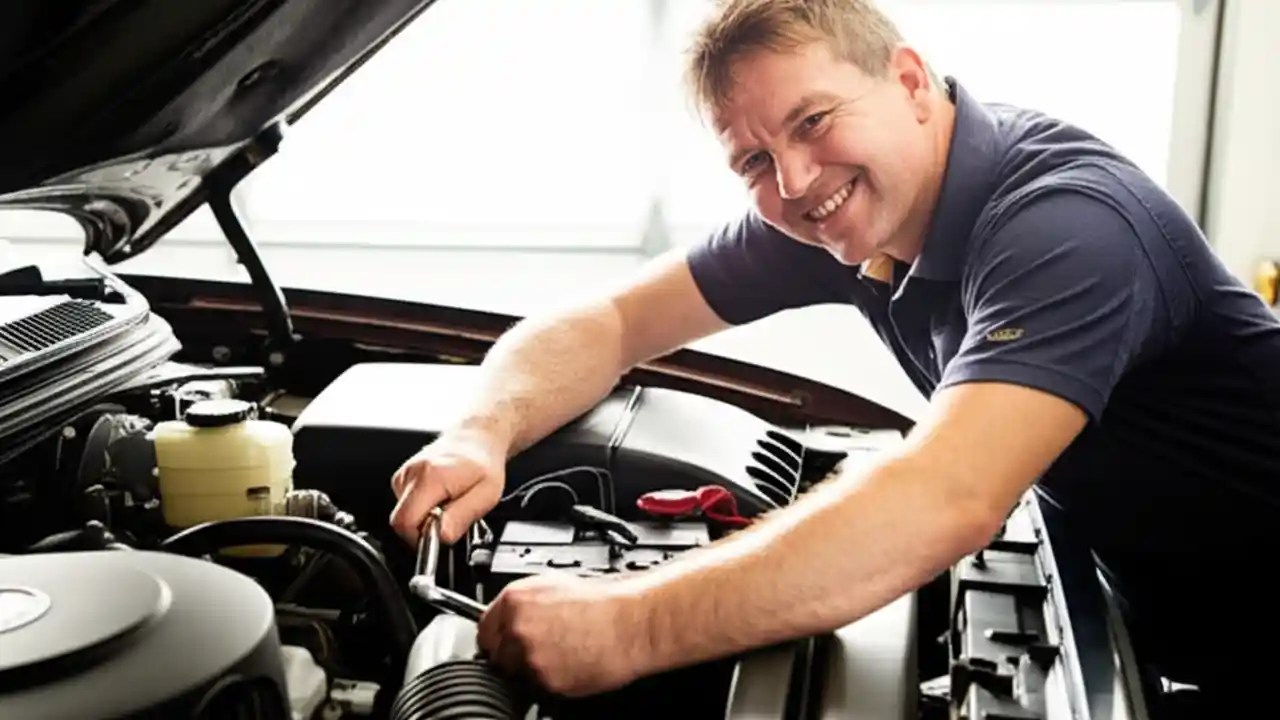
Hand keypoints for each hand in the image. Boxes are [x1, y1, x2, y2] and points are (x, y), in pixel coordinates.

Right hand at [389, 430, 505, 544]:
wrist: (477, 439)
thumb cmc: (484, 464)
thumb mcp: (486, 496)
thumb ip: (461, 517)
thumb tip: (441, 536)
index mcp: (431, 477)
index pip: (405, 522)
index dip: (422, 537)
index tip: (442, 533)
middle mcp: (412, 473)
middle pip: (400, 520)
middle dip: (423, 529)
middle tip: (448, 519)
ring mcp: (405, 473)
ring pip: (403, 514)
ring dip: (423, 518)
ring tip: (447, 504)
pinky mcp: (403, 476)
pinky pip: (405, 505)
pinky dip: (420, 508)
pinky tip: (439, 497)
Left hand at [477, 573, 650, 696]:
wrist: (630, 623)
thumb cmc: (603, 603)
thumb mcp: (553, 586)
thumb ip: (523, 603)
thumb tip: (509, 615)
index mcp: (515, 600)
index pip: (484, 629)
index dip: (498, 637)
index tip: (506, 641)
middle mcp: (517, 628)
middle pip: (496, 654)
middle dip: (512, 655)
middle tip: (541, 648)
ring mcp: (529, 656)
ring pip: (516, 673)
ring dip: (532, 669)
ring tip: (562, 653)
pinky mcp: (545, 680)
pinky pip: (538, 687)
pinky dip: (551, 680)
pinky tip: (571, 663)